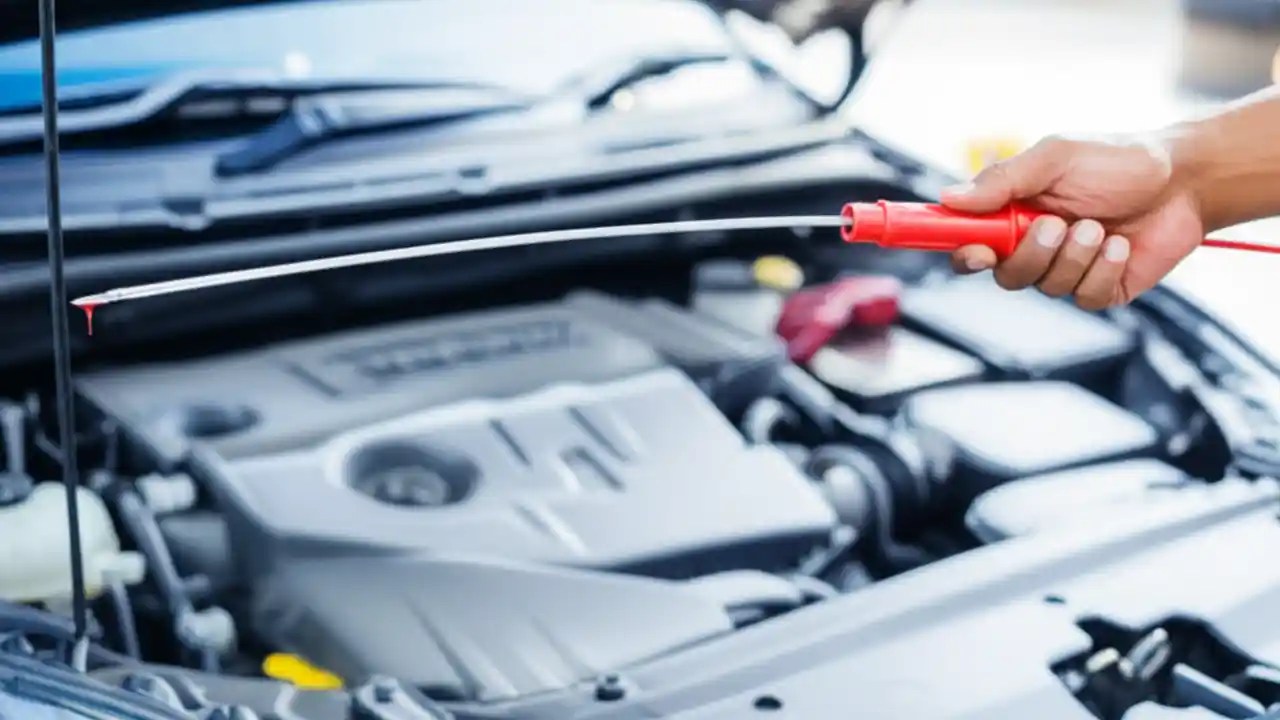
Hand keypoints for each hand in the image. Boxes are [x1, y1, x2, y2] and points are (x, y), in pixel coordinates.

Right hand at [943, 133, 1204, 309]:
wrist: (1184, 180)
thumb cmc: (1118, 161)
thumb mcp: (1054, 157)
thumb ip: (1002, 180)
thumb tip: (949, 197)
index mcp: (1013, 213)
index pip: (970, 243)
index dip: (964, 254)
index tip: (975, 251)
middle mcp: (1034, 245)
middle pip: (1005, 276)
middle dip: (1031, 254)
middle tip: (1055, 225)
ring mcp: (1066, 270)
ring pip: (1046, 286)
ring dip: (1075, 256)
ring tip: (1100, 226)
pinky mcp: (1099, 289)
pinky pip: (1084, 297)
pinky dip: (1102, 271)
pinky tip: (1119, 246)